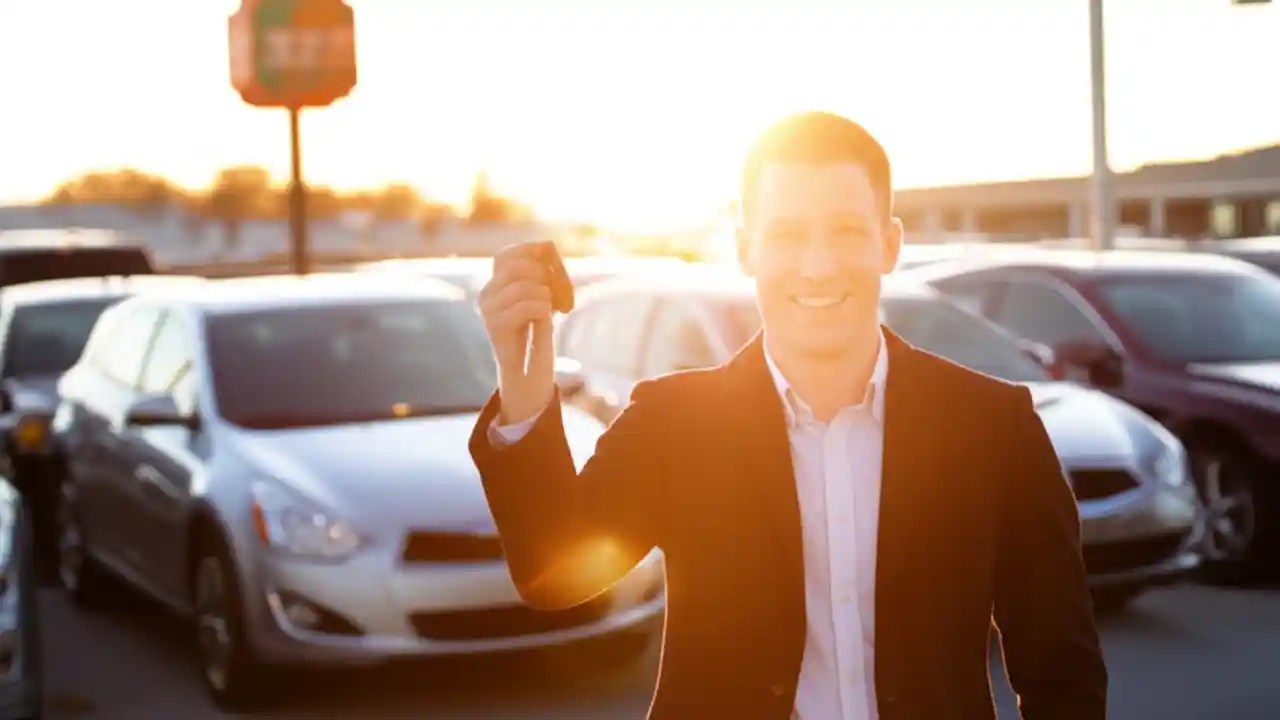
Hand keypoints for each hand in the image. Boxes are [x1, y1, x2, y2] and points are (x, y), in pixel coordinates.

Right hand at [479, 243, 555, 424]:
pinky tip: (546, 319)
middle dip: (547, 276)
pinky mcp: (496, 326)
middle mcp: (487, 292)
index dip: (534, 254)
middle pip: (519, 265)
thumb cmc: (536, 330)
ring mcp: (488, 309)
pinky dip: (544, 309)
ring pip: (526, 285)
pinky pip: (528, 305)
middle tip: (559, 294)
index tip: (555, 270)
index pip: (509, 253)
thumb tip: (546, 244)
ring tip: (550, 310)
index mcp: (495, 282)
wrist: (526, 370)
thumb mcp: (540, 294)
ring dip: (546, 296)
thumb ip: (540, 270)